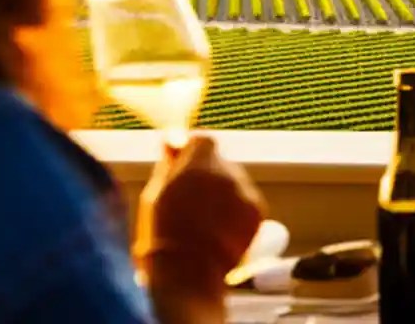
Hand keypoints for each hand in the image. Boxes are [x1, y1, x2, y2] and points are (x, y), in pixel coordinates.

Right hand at [134, 136, 264, 320]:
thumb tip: (173, 139)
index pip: (204, 140)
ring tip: (203, 222)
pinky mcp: (258, 212)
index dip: (193, 152)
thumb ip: (169, 163)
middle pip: (221, 162)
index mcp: (199, 165)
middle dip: (208, 175)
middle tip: (190, 201)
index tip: (184, 164)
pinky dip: (236, 211)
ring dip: (223, 193)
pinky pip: (246, 201)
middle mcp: (228, 174)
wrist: (187, 274)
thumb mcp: (155, 195)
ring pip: (235, 183)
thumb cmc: (163, 236)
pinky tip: (217, 231)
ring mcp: (246, 193)